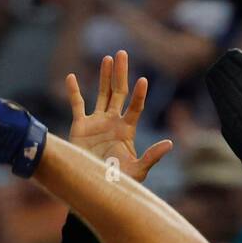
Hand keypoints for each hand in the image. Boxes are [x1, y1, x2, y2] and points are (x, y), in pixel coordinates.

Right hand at [65, 50, 171, 183]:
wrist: (92, 189)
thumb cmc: (116, 183)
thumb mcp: (137, 171)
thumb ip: (152, 157)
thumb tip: (170, 144)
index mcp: (127, 130)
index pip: (135, 107)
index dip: (139, 95)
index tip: (143, 81)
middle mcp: (113, 122)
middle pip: (118, 93)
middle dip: (121, 74)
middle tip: (122, 53)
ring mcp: (96, 123)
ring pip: (101, 94)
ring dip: (104, 76)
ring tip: (107, 58)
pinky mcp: (80, 126)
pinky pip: (77, 105)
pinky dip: (73, 91)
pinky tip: (72, 76)